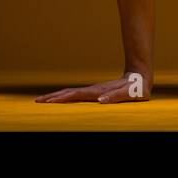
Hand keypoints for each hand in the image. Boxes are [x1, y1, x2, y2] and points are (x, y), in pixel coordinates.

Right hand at [35, 73, 151, 104]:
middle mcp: (94, 90)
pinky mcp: (96, 92)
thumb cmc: (136, 88)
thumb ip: (116, 96)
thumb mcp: (130, 93)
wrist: (140, 76)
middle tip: (37, 101)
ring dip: (57, 96)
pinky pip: (78, 95)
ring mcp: (94, 90)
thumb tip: (100, 100)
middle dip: (53, 97)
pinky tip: (61, 100)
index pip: (76, 95)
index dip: (62, 98)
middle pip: (69, 93)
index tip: (48, 102)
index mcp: (98, 92)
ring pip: (72, 93)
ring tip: (43, 100)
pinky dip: (66, 97)